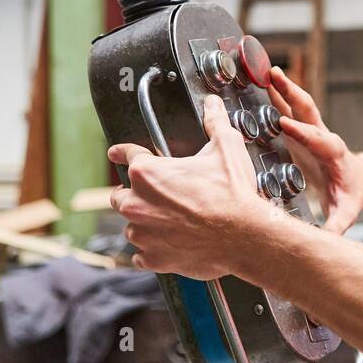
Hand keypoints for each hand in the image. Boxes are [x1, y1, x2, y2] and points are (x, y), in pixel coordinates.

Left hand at [107, 94, 270, 279]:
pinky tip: (168, 242)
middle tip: (157, 194)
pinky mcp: (153, 258)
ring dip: (144, 222)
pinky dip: (151, 249)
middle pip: (121, 195)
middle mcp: (137, 203)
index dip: (122, 152)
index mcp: (147, 174)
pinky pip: (141, 254)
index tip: (116, 153)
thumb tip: (213, 105)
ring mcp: (143, 233)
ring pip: (132, 225)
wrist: (246, 236)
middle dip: (134, 193)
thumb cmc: (233, 194)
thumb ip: (214, 123)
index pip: (126, 156)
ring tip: (168, 220)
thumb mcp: (226, 148)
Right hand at [266, 66, 362, 232]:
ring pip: (299, 103)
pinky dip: (278, 94)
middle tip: (274, 76)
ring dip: (283, 86)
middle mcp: (323, 136)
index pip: (316, 139)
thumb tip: (325, 241)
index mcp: (332, 153)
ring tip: (266, 69)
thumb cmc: (354, 194)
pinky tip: (262, 81)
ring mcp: (314, 130)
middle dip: (291, 93)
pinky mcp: (305, 129)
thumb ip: (337, 225)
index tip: (284, 123)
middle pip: (308, 110)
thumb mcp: (347, 211)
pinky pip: (291, 107)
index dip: (301, 131)